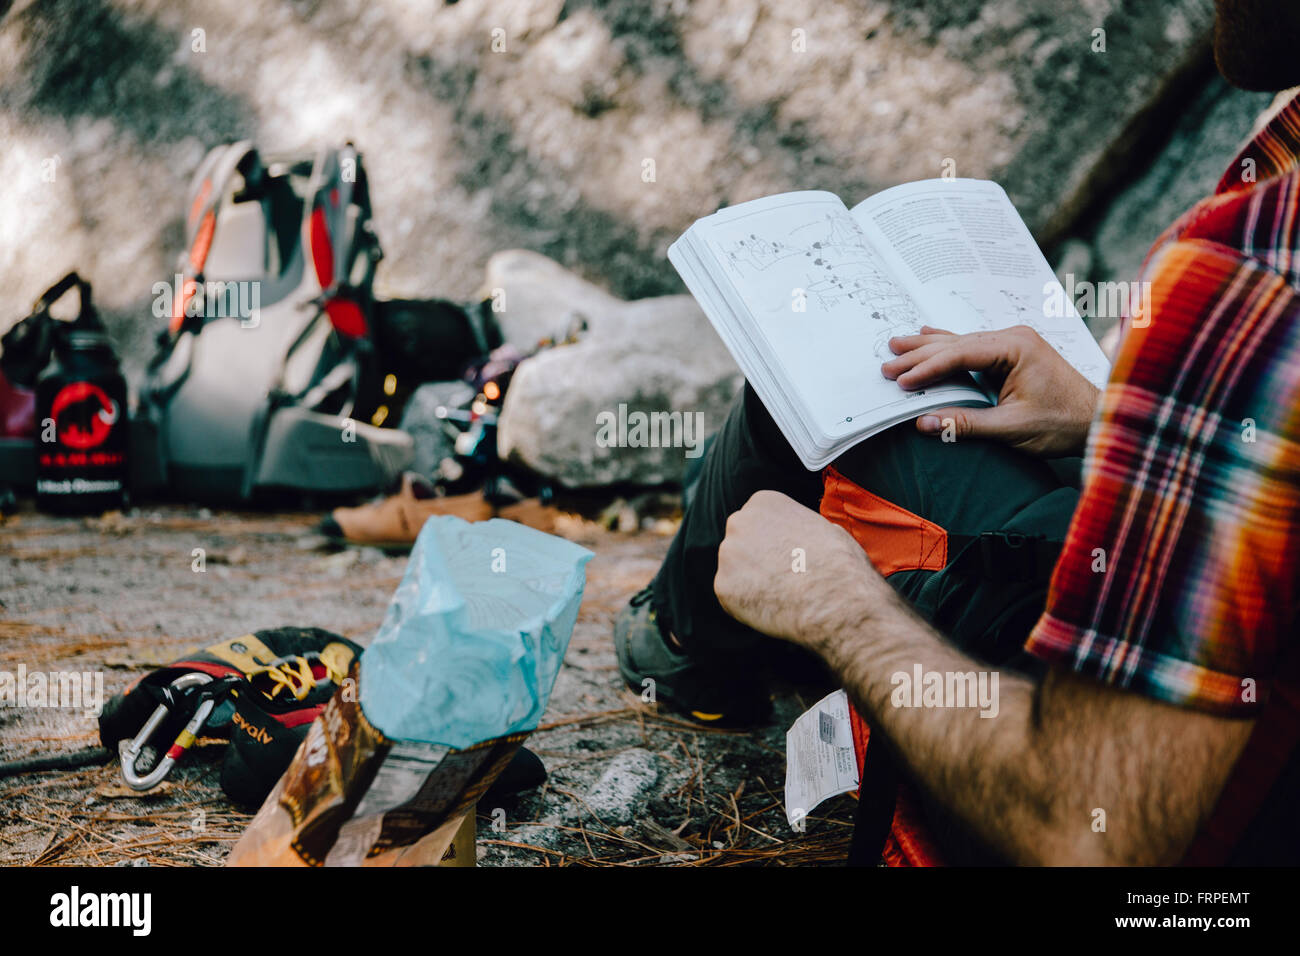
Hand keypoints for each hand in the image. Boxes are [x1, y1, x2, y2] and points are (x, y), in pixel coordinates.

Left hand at [714, 490, 887, 653]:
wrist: (837, 601)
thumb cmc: (841, 565)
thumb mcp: (827, 528)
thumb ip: (802, 528)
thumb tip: (805, 537)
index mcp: (764, 502)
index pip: (757, 521)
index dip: (772, 542)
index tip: (786, 555)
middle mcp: (739, 522)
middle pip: (740, 542)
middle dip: (755, 558)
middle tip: (779, 577)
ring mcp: (728, 555)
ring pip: (734, 571)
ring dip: (750, 582)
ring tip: (780, 595)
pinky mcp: (722, 587)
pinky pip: (732, 597)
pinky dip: (746, 606)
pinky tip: (771, 609)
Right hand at [881, 325, 1100, 456]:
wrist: (1098, 422)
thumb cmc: (1063, 424)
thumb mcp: (1012, 428)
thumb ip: (966, 425)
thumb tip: (923, 423)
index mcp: (1016, 348)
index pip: (961, 353)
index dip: (928, 367)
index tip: (901, 381)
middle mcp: (1014, 338)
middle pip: (956, 343)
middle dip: (919, 355)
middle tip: (887, 363)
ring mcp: (1014, 344)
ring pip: (961, 343)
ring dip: (928, 349)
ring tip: (896, 347)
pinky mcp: (1013, 355)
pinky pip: (972, 348)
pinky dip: (948, 347)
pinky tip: (928, 335)